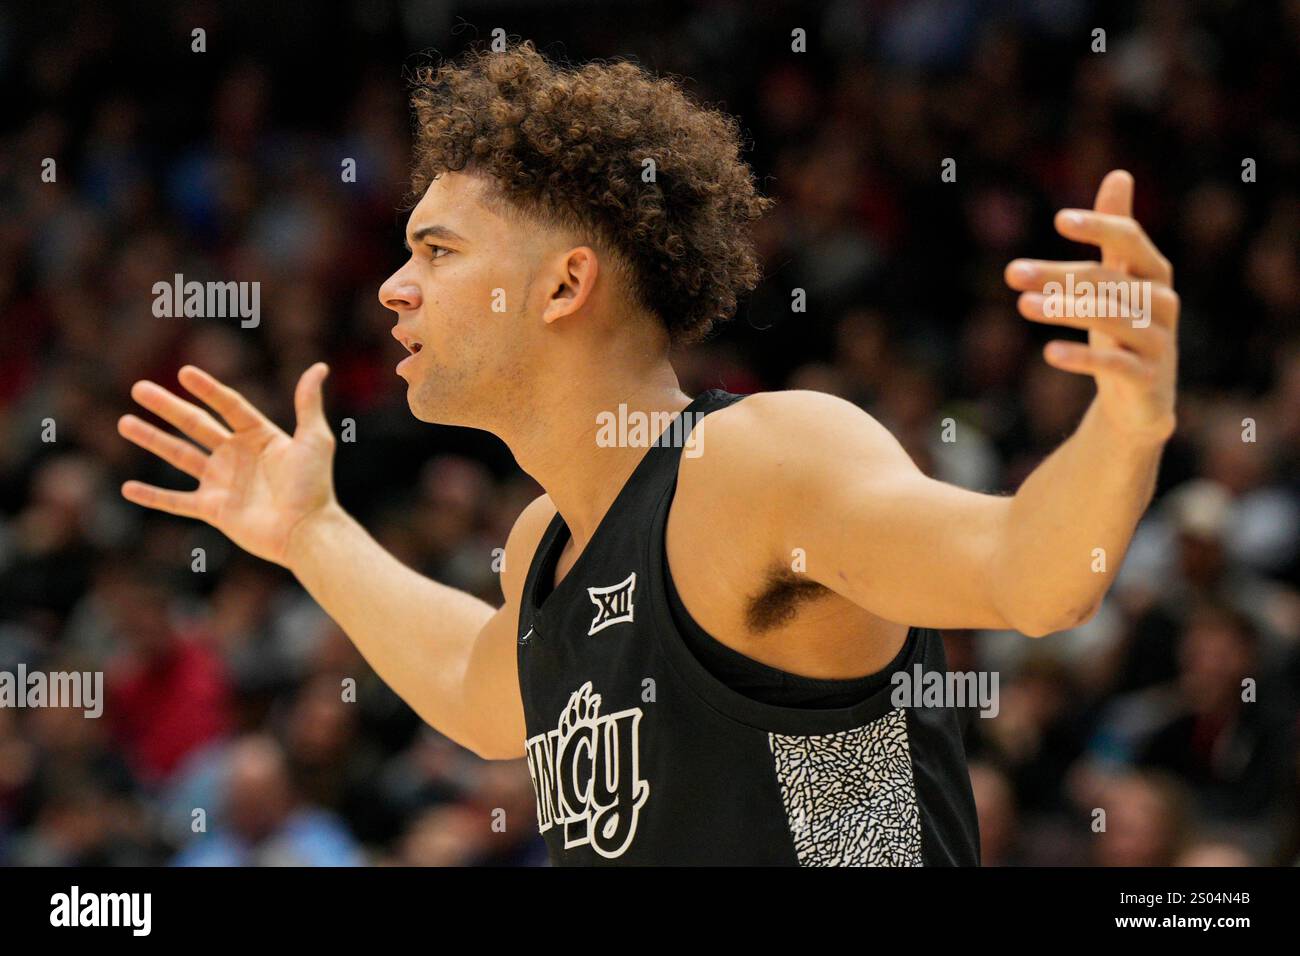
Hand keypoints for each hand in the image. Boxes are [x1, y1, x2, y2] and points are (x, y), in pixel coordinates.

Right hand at [118, 363, 338, 567]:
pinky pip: (176, 502)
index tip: (184, 372)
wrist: (306, 531)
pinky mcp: (213, 509)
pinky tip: (127, 487)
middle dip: (167, 407)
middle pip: (196, 425)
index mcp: (260, 436)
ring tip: (124, 422)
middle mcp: (237, 456)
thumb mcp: (314, 439)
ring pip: (180, 456)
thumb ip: (308, 404)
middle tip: (139, 389)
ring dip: (152, 439)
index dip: (208, 389)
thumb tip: (320, 367)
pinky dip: (152, 496)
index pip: (228, 406)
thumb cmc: (314, 486)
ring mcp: (223, 482)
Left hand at [1005, 170, 1177, 444]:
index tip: (1058, 221)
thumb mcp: (1116, 281)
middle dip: (1057, 274)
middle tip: (1011, 273)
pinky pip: (1114, 364)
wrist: (1138, 400)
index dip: (1098, 227)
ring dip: (1064, 309)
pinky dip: (1082, 358)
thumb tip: (1119, 175)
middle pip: (1106, 280)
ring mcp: (1157, 342)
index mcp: (1154, 273)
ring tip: (1022, 305)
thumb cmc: (1121, 329)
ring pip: (1111, 317)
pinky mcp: (1147, 379)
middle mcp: (1161, 303)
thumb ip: (1115, 233)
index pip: (1129, 240)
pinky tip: (1049, 353)